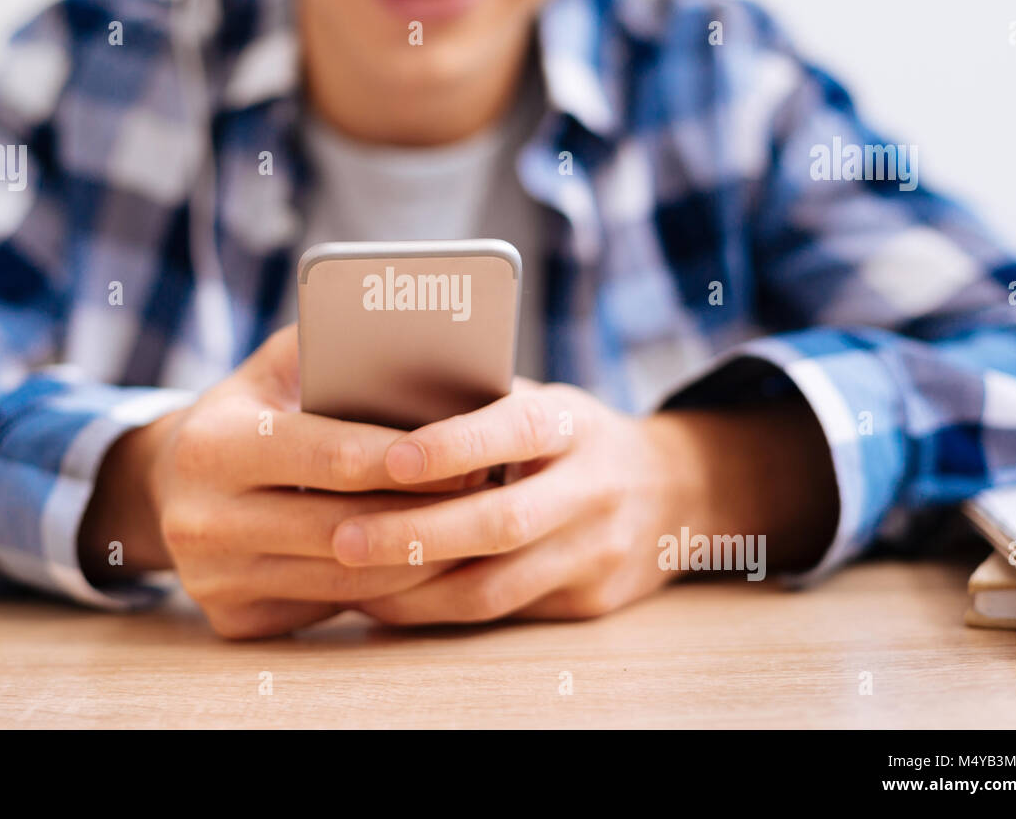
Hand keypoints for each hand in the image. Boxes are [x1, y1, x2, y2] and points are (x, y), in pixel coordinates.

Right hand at [83, 325, 478, 638]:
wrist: (172, 484)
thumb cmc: (252, 411)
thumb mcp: (274, 366)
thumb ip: (331, 345)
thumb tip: (418, 338)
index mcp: (212, 443)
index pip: (334, 457)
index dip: (410, 460)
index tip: (473, 455)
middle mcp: (200, 518)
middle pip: (346, 526)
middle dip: (426, 513)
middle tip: (488, 497)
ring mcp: (212, 578)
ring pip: (347, 579)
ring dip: (419, 560)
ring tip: (472, 530)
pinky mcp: (231, 619)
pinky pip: (330, 608)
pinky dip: (385, 591)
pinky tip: (424, 564)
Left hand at [333, 381, 838, 624]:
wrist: (674, 491)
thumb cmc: (571, 436)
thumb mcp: (542, 399)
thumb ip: (474, 404)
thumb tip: (372, 404)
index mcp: (573, 424)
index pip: (515, 430)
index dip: (453, 445)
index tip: (390, 457)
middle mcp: (592, 488)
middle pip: (500, 523)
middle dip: (415, 536)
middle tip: (341, 539)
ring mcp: (595, 552)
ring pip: (495, 586)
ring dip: (414, 589)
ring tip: (347, 579)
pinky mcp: (587, 602)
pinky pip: (499, 615)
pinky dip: (436, 610)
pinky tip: (387, 599)